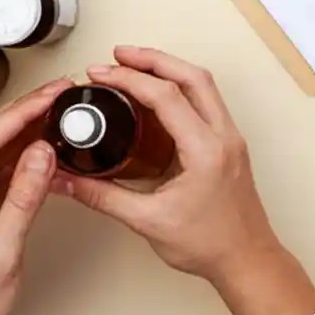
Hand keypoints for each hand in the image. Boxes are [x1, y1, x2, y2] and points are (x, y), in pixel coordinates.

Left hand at [0, 79, 72, 314]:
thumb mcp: (1, 254)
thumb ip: (22, 201)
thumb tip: (42, 154)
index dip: (23, 111)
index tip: (53, 94)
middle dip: (27, 109)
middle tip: (63, 93)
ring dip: (25, 127)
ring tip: (59, 112)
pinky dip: (21, 152)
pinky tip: (42, 148)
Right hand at [55, 46, 314, 314]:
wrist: (247, 260)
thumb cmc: (210, 245)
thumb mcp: (147, 221)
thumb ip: (102, 196)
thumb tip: (67, 180)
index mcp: (206, 151)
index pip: (166, 97)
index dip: (129, 79)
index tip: (101, 74)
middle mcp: (224, 137)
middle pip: (192, 76)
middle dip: (153, 59)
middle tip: (119, 54)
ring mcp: (230, 139)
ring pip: (203, 86)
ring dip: (170, 70)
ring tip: (135, 67)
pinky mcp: (228, 145)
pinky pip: (206, 103)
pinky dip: (181, 90)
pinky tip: (156, 97)